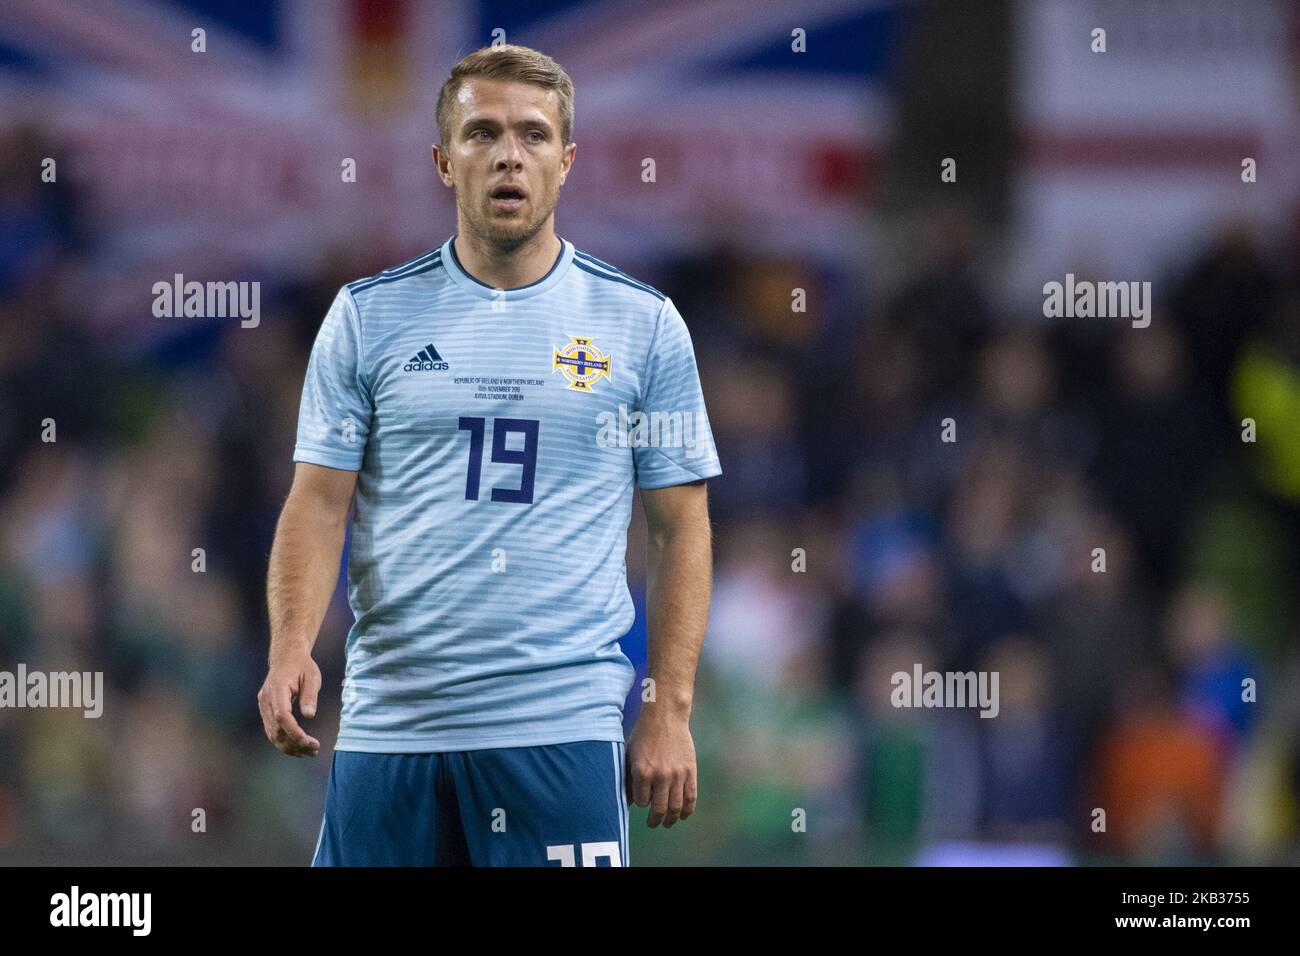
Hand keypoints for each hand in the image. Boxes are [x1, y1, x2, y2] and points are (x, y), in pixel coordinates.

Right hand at [257, 646, 321, 756]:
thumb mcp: (312, 676)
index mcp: (277, 689)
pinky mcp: (265, 710)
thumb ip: (310, 695)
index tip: (308, 742)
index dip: (294, 732)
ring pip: (272, 734)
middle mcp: (266, 700)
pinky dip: (283, 742)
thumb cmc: (302, 666)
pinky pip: (272, 731)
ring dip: (289, 747)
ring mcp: (263, 706)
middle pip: (276, 729)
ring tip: (310, 752)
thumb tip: (309, 716)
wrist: (286, 657)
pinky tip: (298, 748)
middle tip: (314, 750)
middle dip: (295, 743)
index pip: (282, 716)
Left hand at [626, 708, 696, 827]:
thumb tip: (628, 802)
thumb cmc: (644, 734)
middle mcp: (660, 776)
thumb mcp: (630, 755)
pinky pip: (690, 797)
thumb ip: (629, 779)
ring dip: (671, 819)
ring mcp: (677, 774)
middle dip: (655, 820)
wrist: (665, 716)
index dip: (641, 803)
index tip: (642, 800)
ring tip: (668, 822)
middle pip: (659, 809)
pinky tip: (683, 815)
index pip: (641, 802)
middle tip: (653, 824)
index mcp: (642, 772)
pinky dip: (687, 810)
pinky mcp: (690, 771)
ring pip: (675, 807)